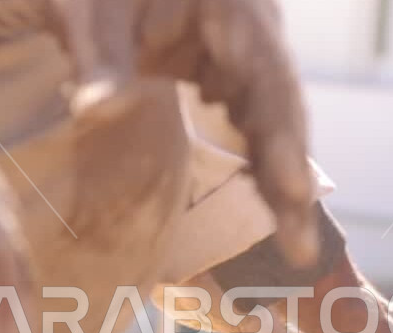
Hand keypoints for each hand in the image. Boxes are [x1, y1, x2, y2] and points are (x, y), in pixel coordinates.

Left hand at [0, 0, 320, 268]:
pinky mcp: (220, 89)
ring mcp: (238, 66)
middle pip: (280, 114)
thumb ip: (100, 55)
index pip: (270, 75)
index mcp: (236, 7)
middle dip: (289, 181)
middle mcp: (250, 39)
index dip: (282, 136)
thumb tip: (93, 108)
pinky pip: (244, 137)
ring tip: (292, 249)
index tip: (290, 189)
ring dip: (276, 189)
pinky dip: (250, 179)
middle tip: (298, 248)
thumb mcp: (93, 7)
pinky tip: (257, 223)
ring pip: (268, 131)